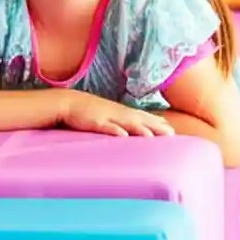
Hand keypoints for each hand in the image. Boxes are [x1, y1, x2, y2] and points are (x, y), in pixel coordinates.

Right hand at [60, 92, 174, 137]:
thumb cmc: (89, 112)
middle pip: (140, 119)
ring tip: (151, 136)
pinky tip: (122, 136)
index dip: (158, 123)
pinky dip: (114, 131)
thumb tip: (131, 132)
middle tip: (171, 134)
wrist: (67, 102)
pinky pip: (105, 127)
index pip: (144, 117)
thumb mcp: (107, 116)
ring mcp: (106, 117)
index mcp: (121, 112)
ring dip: (139, 128)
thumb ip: (121, 122)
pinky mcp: (94, 122)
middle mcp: (118, 113)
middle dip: (155, 126)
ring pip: (126, 122)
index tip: (172, 132)